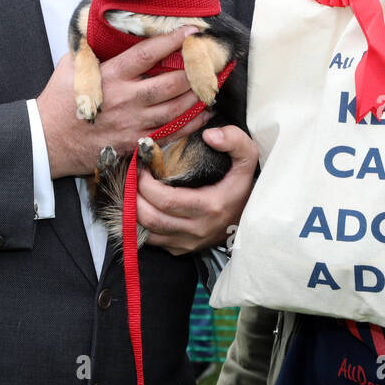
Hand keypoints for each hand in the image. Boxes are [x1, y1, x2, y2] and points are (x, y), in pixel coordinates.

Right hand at [37, 27, 206, 178]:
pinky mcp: (134, 142)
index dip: (171, 40)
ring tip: (211, 83)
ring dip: (196, 95)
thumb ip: (93, 49)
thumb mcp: (71, 66)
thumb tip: (105, 28)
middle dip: (193, 70)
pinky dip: (190, 123)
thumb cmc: (58, 102)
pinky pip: (169, 132)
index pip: (147, 54)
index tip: (191, 30)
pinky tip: (204, 113)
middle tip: (211, 59)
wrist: (47, 141)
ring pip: (174, 108)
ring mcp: (132, 123)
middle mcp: (125, 99)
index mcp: (110, 76)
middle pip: (168, 83)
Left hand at [137, 125, 257, 254]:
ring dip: (133, 211)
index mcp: (210, 206)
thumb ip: (234, 141)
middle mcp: (197, 229)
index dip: (146, 184)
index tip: (141, 168)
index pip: (165, 200)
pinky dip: (139, 225)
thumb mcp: (248, 158)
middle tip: (132, 178)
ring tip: (132, 191)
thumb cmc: (244, 185)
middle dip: (134, 196)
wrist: (252, 218)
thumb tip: (209, 135)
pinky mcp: (182, 249)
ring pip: (146, 232)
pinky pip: (152, 241)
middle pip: (150, 218)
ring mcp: (188, 242)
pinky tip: (140, 207)